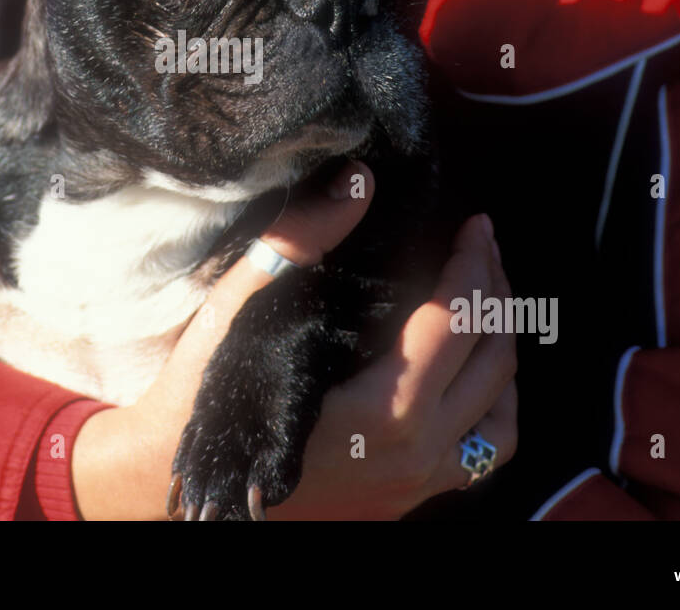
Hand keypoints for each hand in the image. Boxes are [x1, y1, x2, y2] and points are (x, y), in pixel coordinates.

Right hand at [71, 162, 515, 518]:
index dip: (473, 261)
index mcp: (384, 410)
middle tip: (482, 247)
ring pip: (503, 411)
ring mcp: (416, 484)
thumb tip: (356, 182)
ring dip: (501, 348)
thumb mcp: (242, 311)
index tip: (476, 223)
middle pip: (492, 358)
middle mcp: (415, 454)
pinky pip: (484, 453)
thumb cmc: (204, 398)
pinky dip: (492, 404)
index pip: (457, 319)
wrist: (176, 482)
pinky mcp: (405, 498)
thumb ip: (300, 244)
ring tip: (484, 302)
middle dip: (494, 291)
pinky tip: (468, 372)